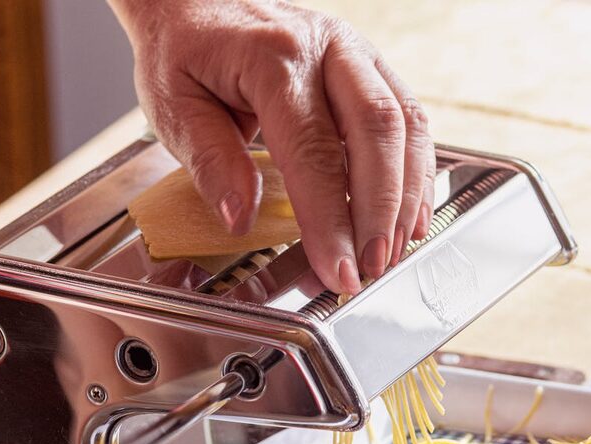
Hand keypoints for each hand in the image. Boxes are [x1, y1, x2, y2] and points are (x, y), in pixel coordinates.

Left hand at [109, 0, 435, 293]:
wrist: (197, 4)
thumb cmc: (183, 54)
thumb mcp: (175, 110)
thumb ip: (211, 163)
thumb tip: (242, 219)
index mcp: (271, 58)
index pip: (311, 150)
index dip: (330, 218)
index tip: (338, 269)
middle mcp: (324, 47)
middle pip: (375, 131)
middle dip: (380, 210)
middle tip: (372, 266)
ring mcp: (354, 52)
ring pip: (404, 122)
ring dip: (406, 195)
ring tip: (393, 249)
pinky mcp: (368, 66)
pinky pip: (408, 117)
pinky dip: (415, 170)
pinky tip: (410, 213)